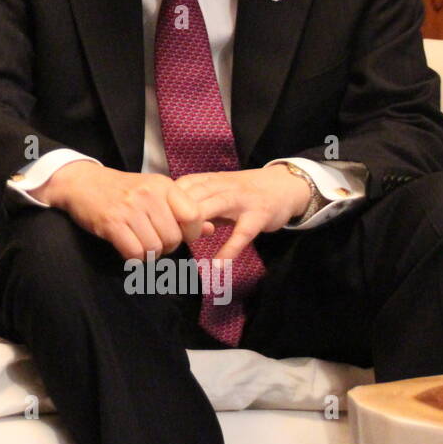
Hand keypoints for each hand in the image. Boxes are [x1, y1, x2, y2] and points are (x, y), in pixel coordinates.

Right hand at [33, 161, 209, 259]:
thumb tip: (209, 229)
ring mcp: (129, 208)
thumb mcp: (154, 192)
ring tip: (139, 245)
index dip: (189, 233)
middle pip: (173, 238)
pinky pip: (134, 253)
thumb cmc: (122, 190)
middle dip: (165, 248)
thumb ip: (182, 210)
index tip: (178, 234)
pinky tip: (128, 250)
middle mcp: (149, 194)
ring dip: (148, 255)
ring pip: (154, 248)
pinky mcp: (112, 222)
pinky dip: (133, 259)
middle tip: (153, 242)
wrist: (82, 183)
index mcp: (163, 185)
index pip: (193, 216)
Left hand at [173, 165, 309, 259]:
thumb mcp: (217, 193)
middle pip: (193, 196)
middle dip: (177, 216)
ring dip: (196, 225)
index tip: (158, 221)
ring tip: (186, 243)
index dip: (165, 204)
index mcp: (210, 180)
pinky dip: (229, 249)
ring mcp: (243, 200)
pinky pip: (242, 233)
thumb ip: (196, 206)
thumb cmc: (243, 192)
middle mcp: (224, 186)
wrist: (284, 186)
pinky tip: (218, 264)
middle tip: (169, 235)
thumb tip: (172, 224)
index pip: (179, 187)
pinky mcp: (260, 216)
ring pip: (214, 207)